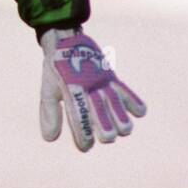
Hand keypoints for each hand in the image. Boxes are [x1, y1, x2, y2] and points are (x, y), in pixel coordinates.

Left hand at [40, 28, 145, 151]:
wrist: (68, 41)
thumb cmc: (55, 70)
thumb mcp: (47, 90)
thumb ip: (49, 114)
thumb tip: (50, 139)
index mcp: (71, 91)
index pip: (80, 119)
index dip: (84, 138)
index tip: (85, 147)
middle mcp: (89, 88)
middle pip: (102, 114)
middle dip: (107, 131)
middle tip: (106, 137)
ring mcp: (102, 82)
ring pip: (117, 104)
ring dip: (122, 120)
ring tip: (124, 130)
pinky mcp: (111, 77)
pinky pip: (126, 90)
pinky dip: (134, 102)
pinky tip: (140, 113)